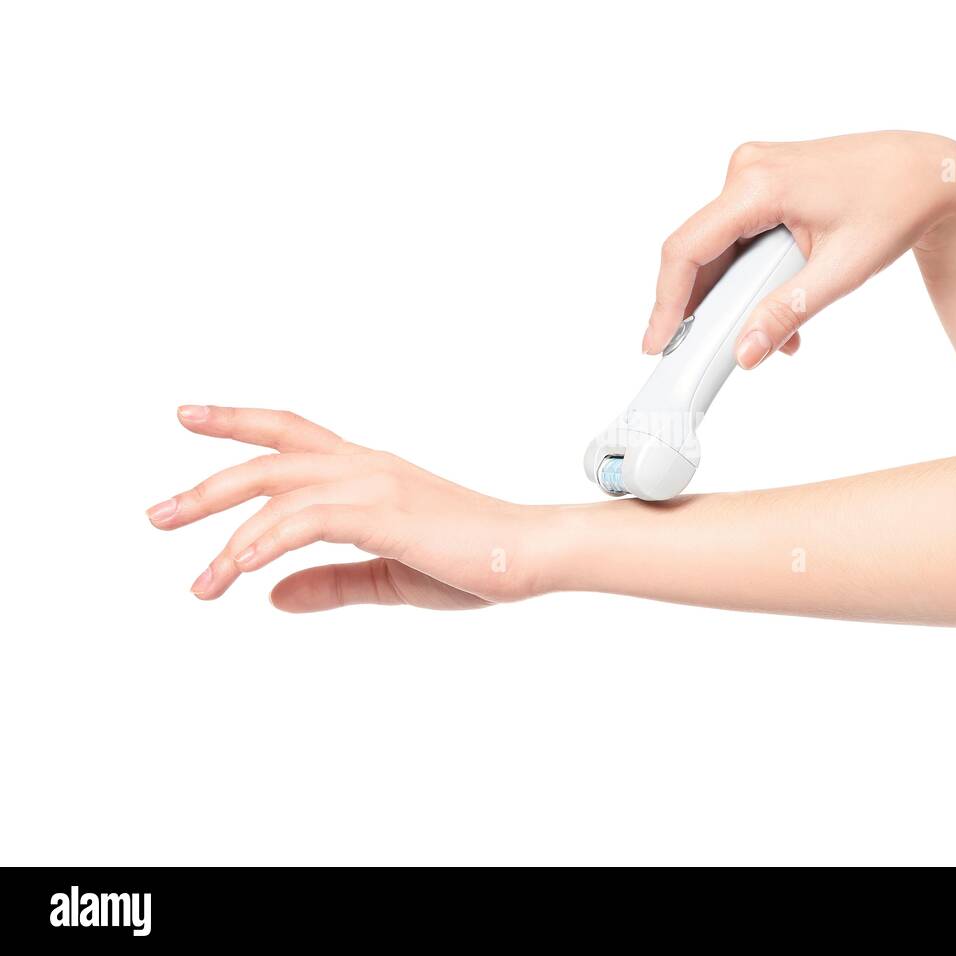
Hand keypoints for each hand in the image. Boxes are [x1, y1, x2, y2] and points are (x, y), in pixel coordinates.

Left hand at [146, 405, 551, 611]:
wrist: (531, 553)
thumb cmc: (475, 563)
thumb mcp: (390, 577)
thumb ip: (331, 583)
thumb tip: (272, 596)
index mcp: (369, 472)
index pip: (292, 433)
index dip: (238, 421)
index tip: (187, 416)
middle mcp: (365, 466)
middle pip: (270, 458)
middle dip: (208, 485)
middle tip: (157, 516)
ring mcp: (374, 483)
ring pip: (279, 492)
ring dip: (228, 535)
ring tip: (198, 582)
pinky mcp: (384, 512)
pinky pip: (309, 520)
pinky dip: (269, 541)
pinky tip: (241, 569)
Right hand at [644, 131, 955, 367]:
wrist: (929, 173)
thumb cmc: (895, 207)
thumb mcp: (841, 271)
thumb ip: (786, 313)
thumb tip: (744, 354)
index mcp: (758, 183)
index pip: (687, 249)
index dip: (666, 302)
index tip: (657, 344)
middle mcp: (746, 170)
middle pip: (699, 252)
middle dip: (705, 308)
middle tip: (706, 355)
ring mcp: (752, 172)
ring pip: (719, 249)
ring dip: (737, 296)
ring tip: (774, 335)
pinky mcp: (763, 182)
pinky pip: (739, 237)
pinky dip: (753, 276)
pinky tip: (783, 306)